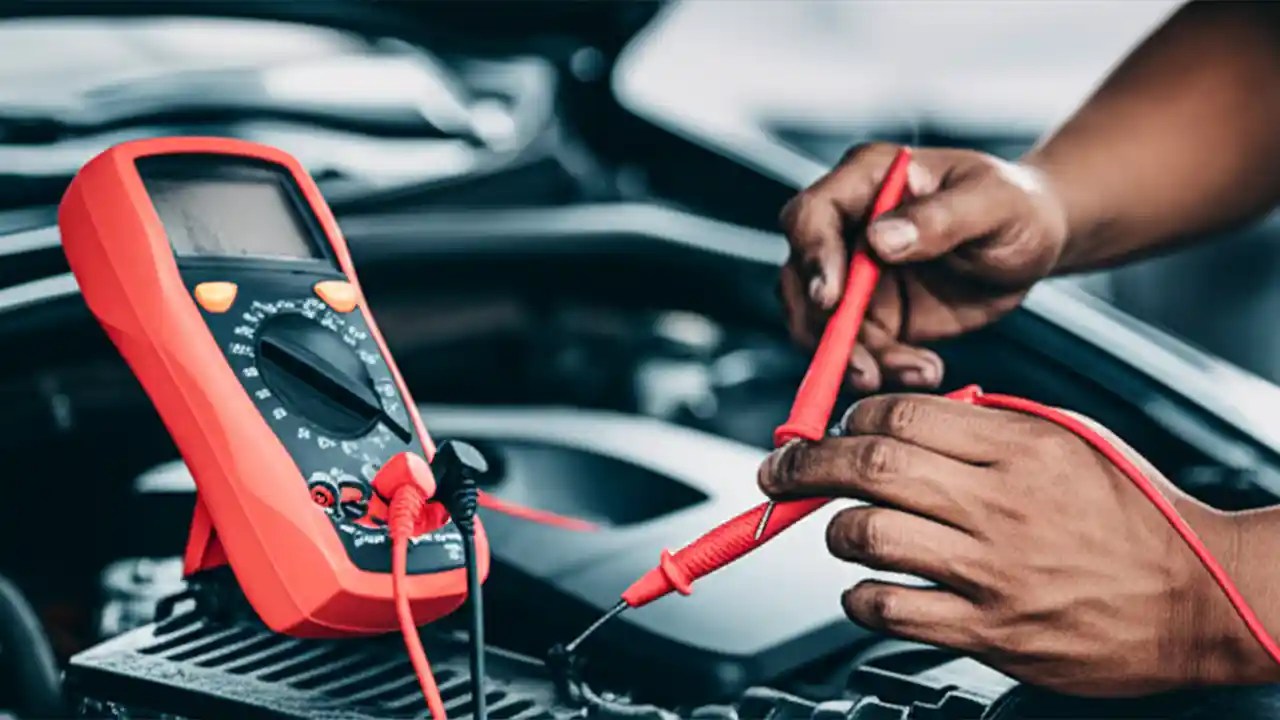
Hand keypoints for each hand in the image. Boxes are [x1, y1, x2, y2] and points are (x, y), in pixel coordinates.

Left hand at [757, 394, 1271, 695]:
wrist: (1200, 600)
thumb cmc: (1136, 516)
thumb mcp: (1072, 443)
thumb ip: (991, 426)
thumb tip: (907, 422)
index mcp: (1021, 449)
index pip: (903, 416)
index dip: (850, 418)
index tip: (833, 428)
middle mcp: (1001, 505)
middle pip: (871, 467)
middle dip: (806, 463)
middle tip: (779, 470)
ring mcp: (993, 573)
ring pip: (868, 535)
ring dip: (834, 529)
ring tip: (835, 528)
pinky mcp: (991, 633)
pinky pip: (891, 609)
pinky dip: (859, 596)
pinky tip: (864, 588)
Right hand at [778, 143, 1068, 391]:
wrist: (1033, 243)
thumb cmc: (1017, 206)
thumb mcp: (994, 204)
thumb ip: (939, 218)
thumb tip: (879, 239)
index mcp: (866, 179)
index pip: (811, 216)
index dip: (812, 258)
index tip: (830, 299)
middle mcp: (847, 225)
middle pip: (800, 278)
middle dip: (824, 327)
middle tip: (863, 367)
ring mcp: (852, 273)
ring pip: (820, 323)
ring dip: (854, 357)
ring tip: (915, 371)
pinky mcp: (868, 314)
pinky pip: (855, 349)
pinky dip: (882, 368)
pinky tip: (925, 371)